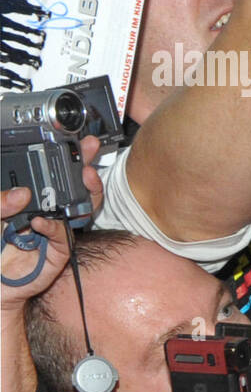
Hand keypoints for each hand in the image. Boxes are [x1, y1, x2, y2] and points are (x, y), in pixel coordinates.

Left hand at [1, 134, 101, 304]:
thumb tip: (22, 194)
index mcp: (30, 198)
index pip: (50, 173)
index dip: (63, 156)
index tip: (70, 140)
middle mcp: (48, 211)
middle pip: (74, 185)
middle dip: (85, 166)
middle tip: (88, 151)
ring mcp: (56, 229)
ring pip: (80, 208)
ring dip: (85, 191)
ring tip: (83, 178)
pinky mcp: (59, 251)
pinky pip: (63, 235)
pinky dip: (53, 227)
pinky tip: (39, 221)